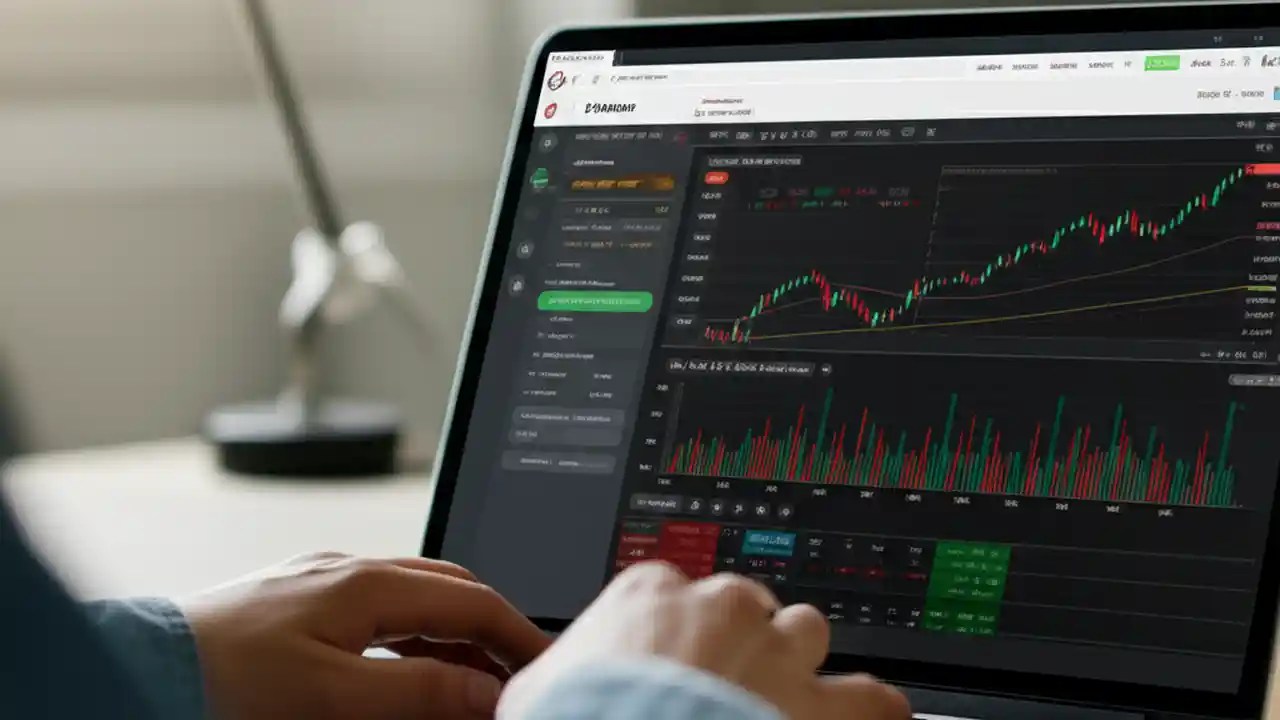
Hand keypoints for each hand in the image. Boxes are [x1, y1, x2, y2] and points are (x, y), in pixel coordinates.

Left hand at [182, 552, 549, 719]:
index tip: (548, 666)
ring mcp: (323, 582)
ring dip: (455, 638)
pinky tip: (415, 671)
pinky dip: (415, 641)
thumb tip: (488, 692)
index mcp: (365, 582)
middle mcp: (349, 570)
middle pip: (450, 590)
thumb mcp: (334, 698)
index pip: (471, 600)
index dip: (518, 634)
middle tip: (520, 676)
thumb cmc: (223, 682)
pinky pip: (382, 612)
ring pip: (417, 600)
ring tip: (474, 683)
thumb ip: (420, 693)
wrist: (143, 670)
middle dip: (494, 630)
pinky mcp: (300, 602)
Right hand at [500, 562, 909, 719]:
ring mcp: (777, 651)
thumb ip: (558, 671)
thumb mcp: (537, 690)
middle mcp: (721, 608)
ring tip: (784, 699)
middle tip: (720, 685)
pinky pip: (872, 698)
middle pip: (744, 605)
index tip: (667, 661)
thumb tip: (546, 691)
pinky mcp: (823, 705)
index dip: (673, 632)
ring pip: (807, 630)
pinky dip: (867, 710)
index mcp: (650, 594)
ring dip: (799, 662)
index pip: (672, 594)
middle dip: (738, 639)